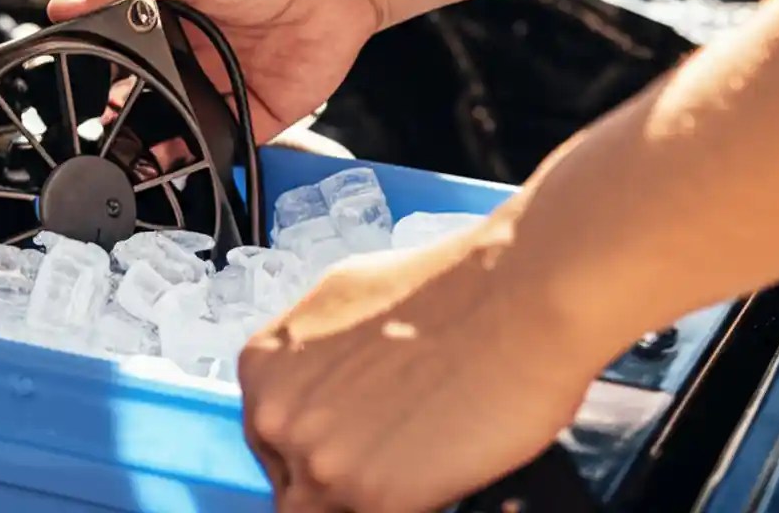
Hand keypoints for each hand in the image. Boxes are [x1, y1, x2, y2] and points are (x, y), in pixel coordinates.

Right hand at [47, 0, 383, 141]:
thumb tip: (67, 4)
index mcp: (172, 22)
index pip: (127, 57)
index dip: (106, 77)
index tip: (83, 92)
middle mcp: (197, 60)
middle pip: (154, 100)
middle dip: (131, 120)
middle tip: (107, 133)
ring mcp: (227, 90)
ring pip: (185, 130)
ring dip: (164, 145)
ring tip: (137, 156)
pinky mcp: (260, 114)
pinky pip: (228, 145)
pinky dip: (209, 156)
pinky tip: (189, 157)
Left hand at [239, 235, 607, 512]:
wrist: (516, 296)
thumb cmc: (446, 287)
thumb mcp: (342, 300)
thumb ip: (310, 358)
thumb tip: (316, 388)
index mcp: (262, 368)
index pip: (270, 440)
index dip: (315, 447)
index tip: (349, 447)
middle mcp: (277, 418)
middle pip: (295, 480)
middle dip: (337, 474)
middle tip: (388, 455)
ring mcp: (322, 463)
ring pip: (327, 508)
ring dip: (365, 494)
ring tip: (418, 461)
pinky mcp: (375, 500)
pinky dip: (408, 504)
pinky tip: (438, 472)